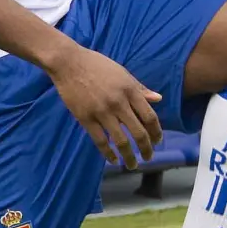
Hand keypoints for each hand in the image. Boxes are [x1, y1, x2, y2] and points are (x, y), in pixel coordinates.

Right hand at [45, 44, 161, 167]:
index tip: (158, 141)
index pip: (149, 117)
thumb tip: (158, 99)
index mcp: (130, 90)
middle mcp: (119, 103)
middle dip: (147, 149)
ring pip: (121, 141)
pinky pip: (100, 141)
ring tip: (132, 165)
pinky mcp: (86, 118)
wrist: (68, 62)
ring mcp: (102, 112)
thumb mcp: (122, 72)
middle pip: (138, 132)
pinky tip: (113, 160)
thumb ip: (140, 88)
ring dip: (129, 156)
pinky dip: (108, 153)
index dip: (156, 132)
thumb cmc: (97, 65)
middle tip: (149, 157)